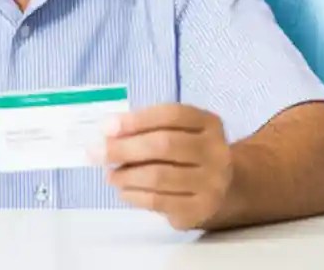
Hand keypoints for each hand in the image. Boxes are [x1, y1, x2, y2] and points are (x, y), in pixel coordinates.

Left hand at [101, 103, 232, 230]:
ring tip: (110, 174)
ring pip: (158, 176)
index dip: (137, 120)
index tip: (107, 127)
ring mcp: (211, 182)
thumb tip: (106, 134)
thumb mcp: (179, 132)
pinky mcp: (200, 209)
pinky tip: (123, 190)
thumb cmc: (189, 154)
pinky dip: (134, 194)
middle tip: (96, 153)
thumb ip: (148, 129)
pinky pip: (158, 201)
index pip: (171, 115)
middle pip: (164, 145)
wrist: (226, 189)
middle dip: (124, 148)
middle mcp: (216, 152)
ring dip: (126, 175)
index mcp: (209, 123)